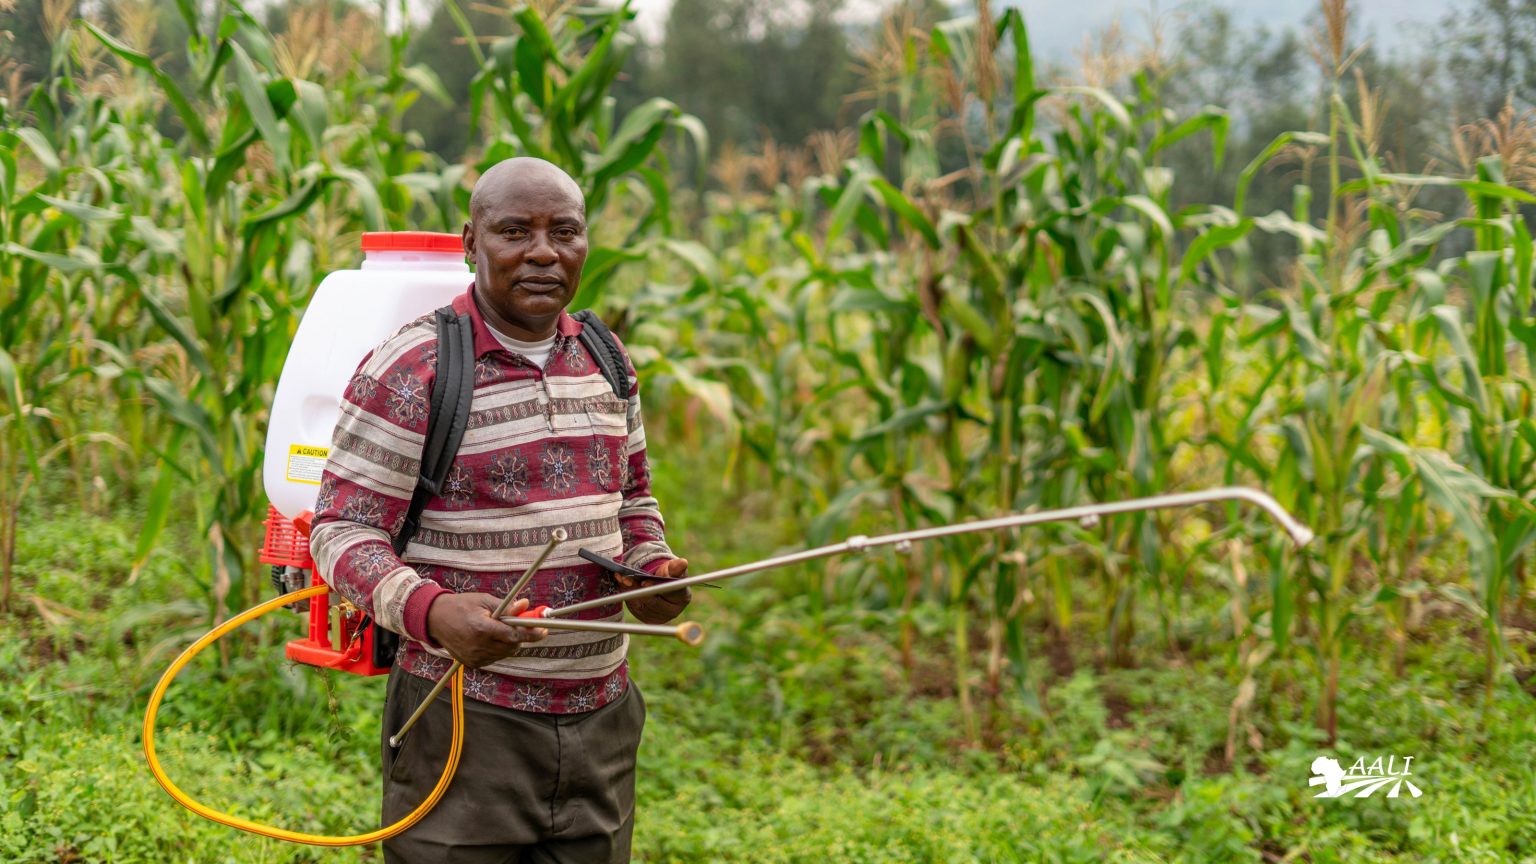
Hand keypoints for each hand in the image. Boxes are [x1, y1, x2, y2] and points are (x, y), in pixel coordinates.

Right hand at [425, 593, 547, 668]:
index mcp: (482, 629)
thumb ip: (506, 606)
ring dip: (510, 642)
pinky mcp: (472, 663)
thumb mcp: (484, 601)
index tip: (543, 631)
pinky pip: (495, 657)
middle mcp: (479, 646)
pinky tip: (491, 638)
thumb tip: (525, 605)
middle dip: (520, 636)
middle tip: (522, 625)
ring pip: (505, 653)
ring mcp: (475, 657)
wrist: (436, 619)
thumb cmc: (461, 606)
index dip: (531, 634)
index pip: (514, 635)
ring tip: (500, 629)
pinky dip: (499, 649)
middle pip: (512, 646)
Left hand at [622, 557, 690, 623]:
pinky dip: (628, 597)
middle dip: (639, 589)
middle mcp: (674, 611)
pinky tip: (625, 588)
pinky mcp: (648, 619)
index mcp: (683, 596)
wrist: (659, 584)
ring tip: (624, 580)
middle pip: (653, 602)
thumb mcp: (671, 568)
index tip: (644, 582)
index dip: (656, 587)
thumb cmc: (668, 575)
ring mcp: (660, 617)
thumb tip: (683, 563)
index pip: (669, 593)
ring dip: (631, 592)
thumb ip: (675, 567)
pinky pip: (635, 609)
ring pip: (641, 605)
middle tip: (627, 579)